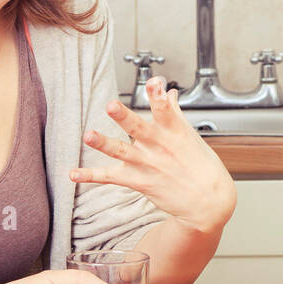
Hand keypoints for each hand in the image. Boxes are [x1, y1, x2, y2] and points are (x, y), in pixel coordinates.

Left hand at [69, 77, 236, 233]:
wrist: (208, 201)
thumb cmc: (202, 165)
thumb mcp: (190, 135)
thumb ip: (174, 112)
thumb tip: (169, 93)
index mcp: (174, 131)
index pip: (166, 109)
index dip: (159, 95)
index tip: (154, 82)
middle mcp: (159, 146)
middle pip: (139, 128)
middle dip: (124, 117)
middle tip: (111, 105)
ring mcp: (148, 164)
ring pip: (121, 151)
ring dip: (104, 143)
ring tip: (89, 135)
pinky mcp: (139, 181)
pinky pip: (111, 177)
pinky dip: (91, 176)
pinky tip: (74, 173)